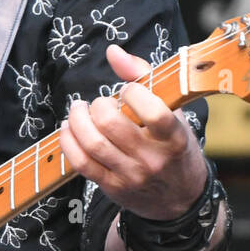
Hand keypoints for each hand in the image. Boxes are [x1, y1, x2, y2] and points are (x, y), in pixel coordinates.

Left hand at [58, 43, 207, 219]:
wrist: (181, 198)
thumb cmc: (175, 147)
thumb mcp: (174, 112)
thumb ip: (144, 77)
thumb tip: (112, 51)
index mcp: (174, 137)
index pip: (153, 112)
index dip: (133, 93)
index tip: (128, 91)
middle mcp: (153, 159)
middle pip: (112, 126)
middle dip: (98, 106)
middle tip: (99, 103)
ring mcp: (131, 175)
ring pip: (93, 144)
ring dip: (77, 120)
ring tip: (78, 111)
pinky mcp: (112, 187)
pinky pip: (81, 163)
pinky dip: (68, 142)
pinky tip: (68, 129)